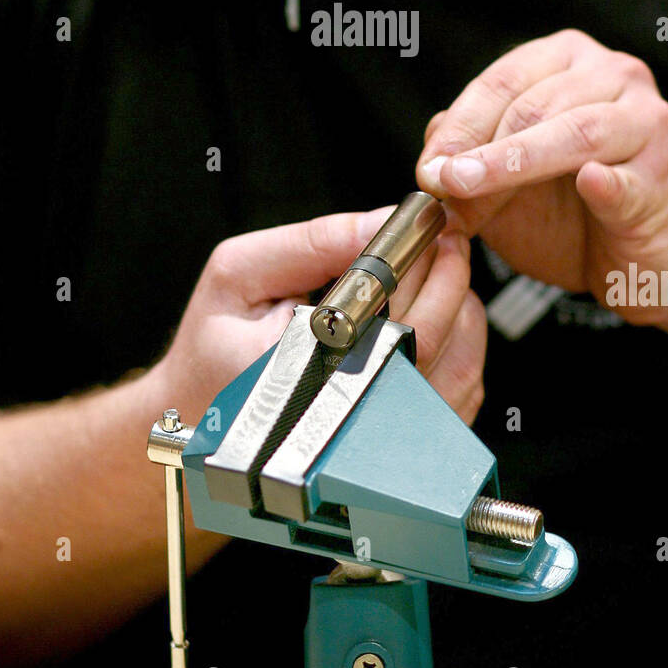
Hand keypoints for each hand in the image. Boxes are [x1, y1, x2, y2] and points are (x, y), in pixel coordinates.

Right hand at [151, 207, 485, 426]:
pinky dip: (466, 347)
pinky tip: (447, 315)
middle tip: (447, 237)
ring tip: (446, 270)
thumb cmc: (214, 348)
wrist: (201, 422)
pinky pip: (460, 394)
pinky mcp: (400, 444)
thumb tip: (379, 223)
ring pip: (458, 367)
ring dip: (464, 309)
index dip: (418, 262)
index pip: (384, 310)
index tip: (429, 227)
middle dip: (449, 274)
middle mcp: (344, 410)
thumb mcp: (239, 274)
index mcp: (301, 363)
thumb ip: (311, 244)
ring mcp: (379, 435)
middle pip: (430, 335)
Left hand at [415, 29, 667, 325]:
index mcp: (571, 63)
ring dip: (513, 163)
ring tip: (469, 188)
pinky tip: (586, 187)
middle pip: (531, 105)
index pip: (502, 83)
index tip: (427, 168)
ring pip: (573, 131)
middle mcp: (615, 77)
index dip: (457, 126)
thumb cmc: (584, 217)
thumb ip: (472, 159)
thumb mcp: (513, 186)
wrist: (661, 264)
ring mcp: (647, 124)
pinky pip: (625, 178)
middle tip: (442, 188)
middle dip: (478, 151)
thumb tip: (432, 153)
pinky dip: (603, 185)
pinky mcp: (665, 178)